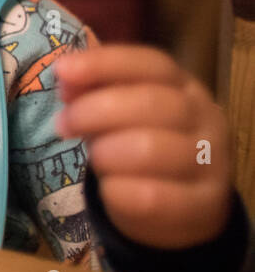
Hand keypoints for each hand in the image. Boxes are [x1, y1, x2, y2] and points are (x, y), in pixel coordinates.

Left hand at [55, 44, 234, 248]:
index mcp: (184, 87)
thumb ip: (95, 90)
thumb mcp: (120, 114)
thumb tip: (65, 76)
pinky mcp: (202, 205)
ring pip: (151, 149)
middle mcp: (205, 119)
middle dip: (94, 110)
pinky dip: (117, 191)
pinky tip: (108, 188)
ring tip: (94, 158)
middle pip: (151, 102)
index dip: (104, 64)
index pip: (152, 63)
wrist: (183, 209)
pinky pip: (151, 196)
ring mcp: (209, 163)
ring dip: (106, 152)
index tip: (61, 70)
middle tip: (63, 124)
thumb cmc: (141, 146)